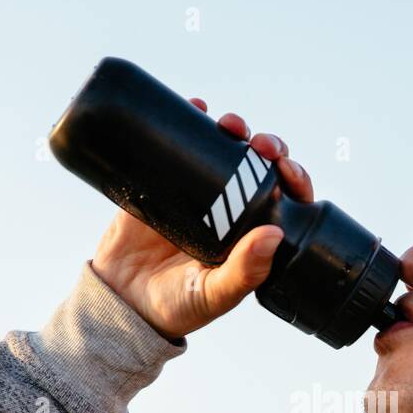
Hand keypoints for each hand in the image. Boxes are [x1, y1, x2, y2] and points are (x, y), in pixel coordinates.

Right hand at [90, 97, 314, 340]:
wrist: (121, 302)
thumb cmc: (176, 307)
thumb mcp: (214, 294)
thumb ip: (244, 273)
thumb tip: (276, 235)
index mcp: (252, 234)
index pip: (284, 199)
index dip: (292, 177)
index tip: (285, 168)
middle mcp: (231, 209)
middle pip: (258, 167)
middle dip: (266, 147)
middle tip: (258, 144)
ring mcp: (197, 193)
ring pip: (225, 150)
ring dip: (233, 129)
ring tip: (228, 123)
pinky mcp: (162, 182)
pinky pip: (179, 145)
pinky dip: (190, 120)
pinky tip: (196, 105)